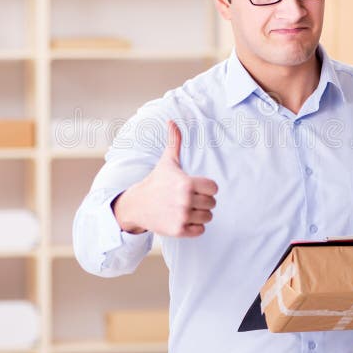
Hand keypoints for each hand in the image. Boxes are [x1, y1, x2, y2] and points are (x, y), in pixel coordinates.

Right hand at [112, 120, 218, 237]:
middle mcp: (185, 200)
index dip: (206, 187)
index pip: (214, 188)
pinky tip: (183, 218)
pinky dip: (194, 227)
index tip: (195, 186)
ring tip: (186, 208)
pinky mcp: (178, 230)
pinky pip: (200, 230)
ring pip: (208, 217)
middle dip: (203, 201)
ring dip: (199, 214)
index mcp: (186, 183)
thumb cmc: (156, 181)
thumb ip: (174, 142)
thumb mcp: (166, 161)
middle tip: (188, 198)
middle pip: (212, 203)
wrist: (137, 204)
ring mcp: (182, 217)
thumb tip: (171, 121)